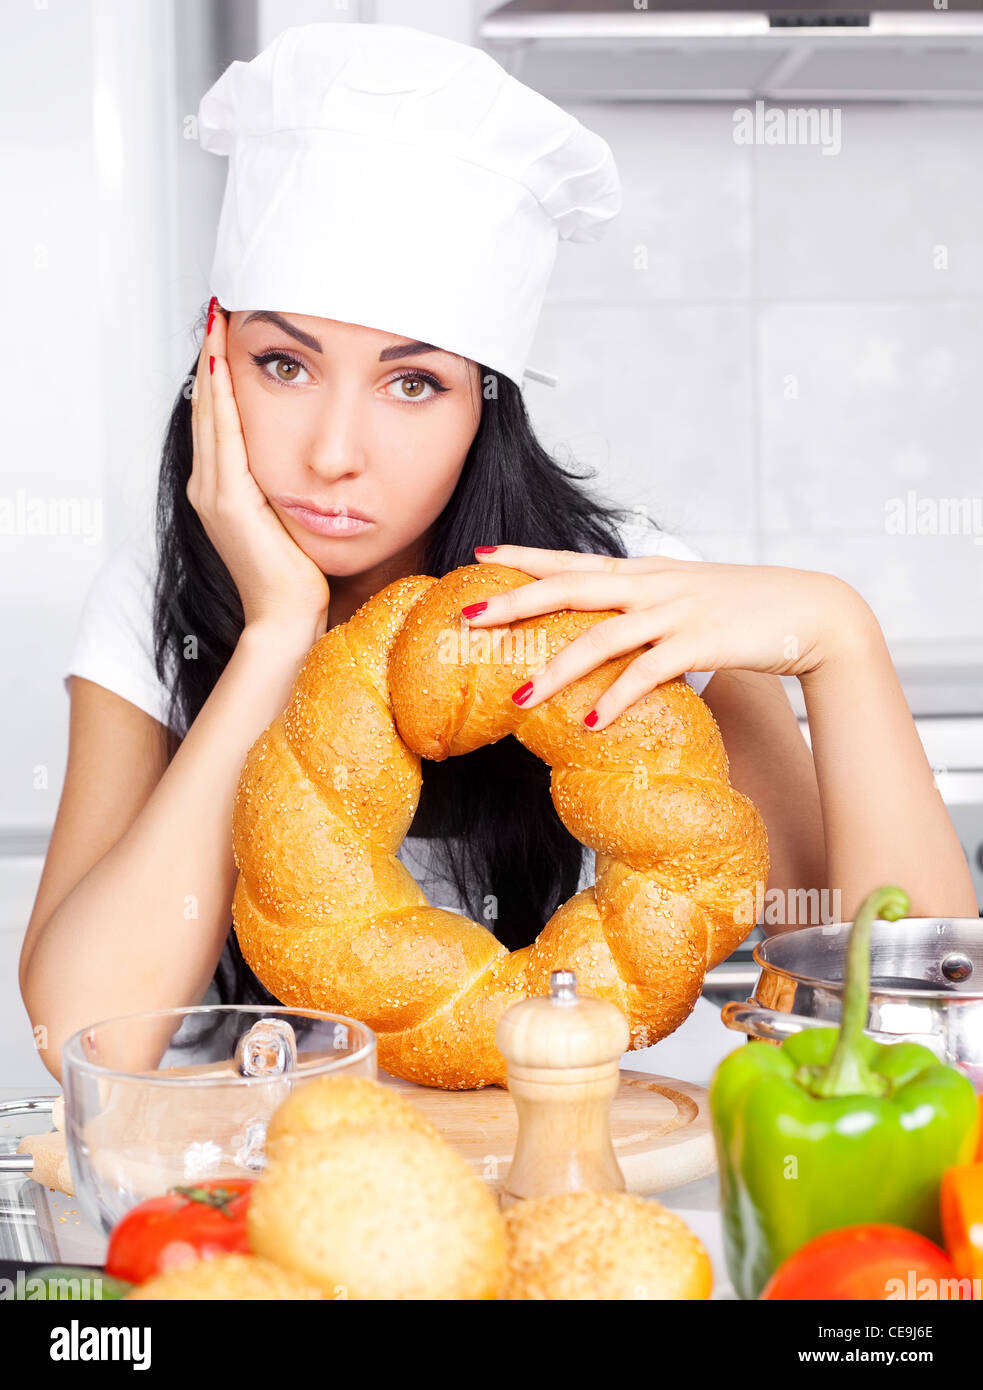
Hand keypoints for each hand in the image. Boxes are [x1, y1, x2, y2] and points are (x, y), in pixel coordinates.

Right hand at [187, 299, 330, 636]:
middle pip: (207, 407)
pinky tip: (223, 366)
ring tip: (217, 323)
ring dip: (212, 365)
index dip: (219, 375)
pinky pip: (223, 436)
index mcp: (223, 491)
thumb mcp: (292, 517)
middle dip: (211, 357)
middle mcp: (210, 487)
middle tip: (217, 311)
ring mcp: (214, 493)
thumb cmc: (297, 578)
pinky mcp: (227, 500)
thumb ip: (288, 485)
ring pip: (210, 413)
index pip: (219, 418)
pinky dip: (220, 398)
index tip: (228, 335)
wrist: (288, 619)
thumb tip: (313, 457)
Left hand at [461, 544, 874, 729]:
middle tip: (467, 615)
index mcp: (644, 572)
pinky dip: (616, 697)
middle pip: (570, 588)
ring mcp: (675, 613)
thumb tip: (608, 626)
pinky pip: (648, 672)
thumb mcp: (685, 596)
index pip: (572, 560)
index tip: (479, 556)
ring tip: (519, 697)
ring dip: (556, 668)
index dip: (525, 557)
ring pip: (601, 637)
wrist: (813, 609)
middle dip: (515, 602)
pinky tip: (591, 721)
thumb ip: (644, 606)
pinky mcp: (701, 644)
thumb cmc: (746, 608)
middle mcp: (652, 586)